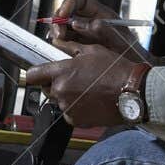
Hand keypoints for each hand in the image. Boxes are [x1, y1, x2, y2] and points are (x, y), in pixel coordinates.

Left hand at [25, 43, 139, 127]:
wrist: (132, 92)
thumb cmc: (114, 70)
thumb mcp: (92, 51)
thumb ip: (70, 47)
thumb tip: (58, 43)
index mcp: (61, 72)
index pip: (32, 75)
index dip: (35, 74)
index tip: (39, 73)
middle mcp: (61, 91)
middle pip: (46, 88)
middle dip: (55, 83)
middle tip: (73, 78)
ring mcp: (67, 107)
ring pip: (59, 101)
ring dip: (67, 96)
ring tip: (86, 89)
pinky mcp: (76, 120)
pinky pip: (69, 113)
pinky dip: (76, 108)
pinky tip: (90, 100)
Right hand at [50, 0, 148, 61]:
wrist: (132, 71)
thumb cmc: (130, 52)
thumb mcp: (118, 38)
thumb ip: (100, 29)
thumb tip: (78, 23)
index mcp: (99, 13)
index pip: (80, 1)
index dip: (69, 4)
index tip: (63, 14)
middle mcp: (88, 21)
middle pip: (66, 13)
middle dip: (58, 21)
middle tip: (58, 35)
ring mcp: (82, 34)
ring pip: (62, 28)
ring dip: (57, 34)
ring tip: (58, 43)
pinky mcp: (77, 47)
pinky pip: (63, 43)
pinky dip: (58, 45)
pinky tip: (60, 51)